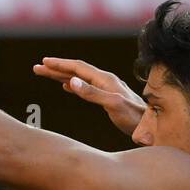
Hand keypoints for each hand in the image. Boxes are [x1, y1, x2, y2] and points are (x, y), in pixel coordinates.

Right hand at [32, 57, 146, 136]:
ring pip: (79, 78)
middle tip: (37, 67)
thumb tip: (71, 81)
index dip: (60, 65)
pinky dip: (72, 84)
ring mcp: (106, 88)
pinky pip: (85, 86)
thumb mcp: (112, 106)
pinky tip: (67, 86)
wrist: (151, 127)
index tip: (43, 63)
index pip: (78, 68)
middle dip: (56, 68)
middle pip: (76, 70)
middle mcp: (105, 81)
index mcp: (105, 80)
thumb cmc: (134, 118)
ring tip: (46, 74)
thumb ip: (92, 94)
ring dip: (61, 75)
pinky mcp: (107, 97)